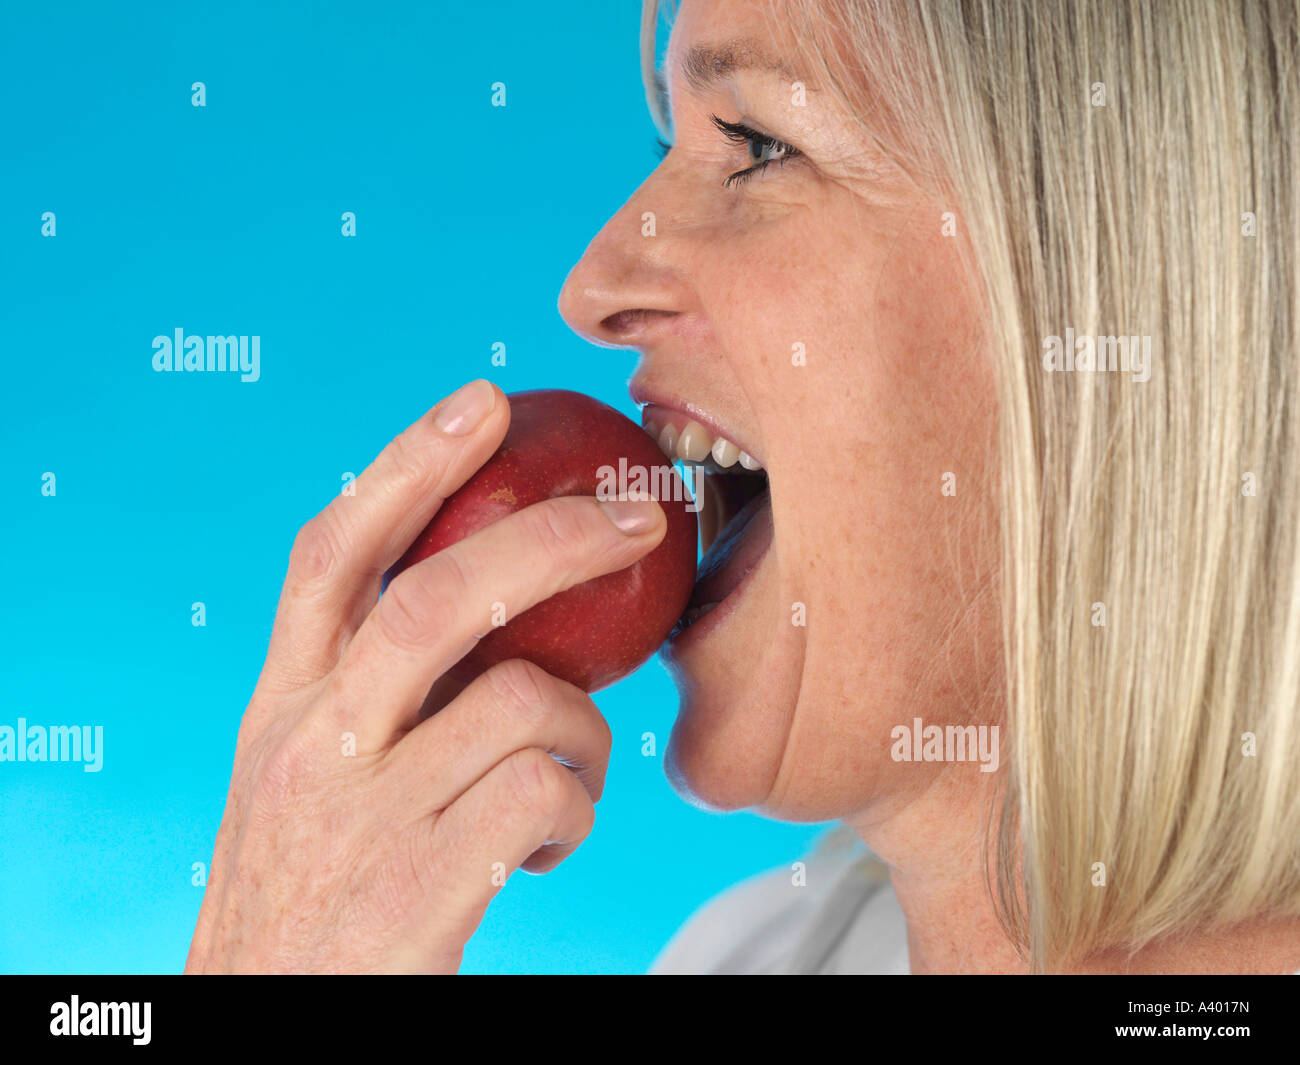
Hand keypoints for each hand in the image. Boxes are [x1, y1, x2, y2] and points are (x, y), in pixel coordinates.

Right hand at [184, 380, 664, 972]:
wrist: (268, 1022)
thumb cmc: (312, 889)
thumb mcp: (309, 773)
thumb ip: (371, 692)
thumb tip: (498, 609)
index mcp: (281, 704)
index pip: (331, 555)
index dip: (407, 466)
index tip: (483, 402)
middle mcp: (311, 744)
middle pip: (438, 598)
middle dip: (552, 540)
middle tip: (637, 516)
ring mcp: (362, 816)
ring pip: (526, 703)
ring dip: (583, 729)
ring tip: (568, 775)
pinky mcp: (417, 890)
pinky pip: (547, 795)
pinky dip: (578, 807)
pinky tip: (549, 843)